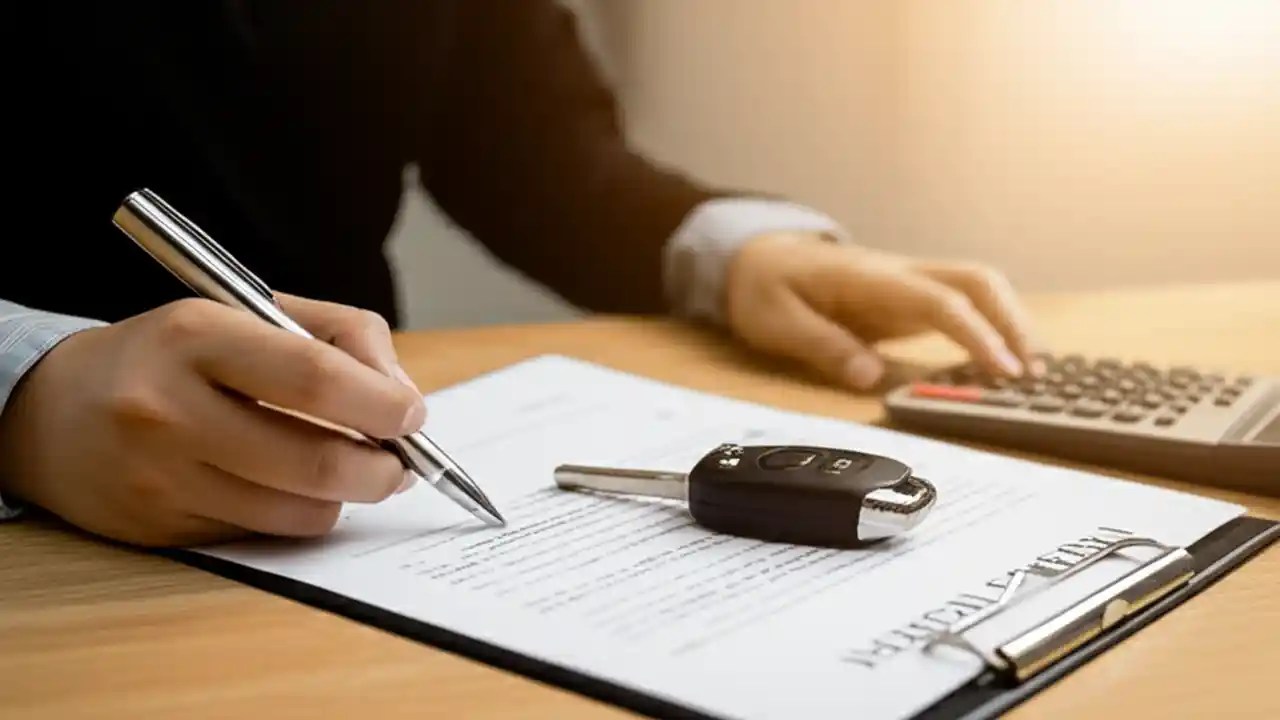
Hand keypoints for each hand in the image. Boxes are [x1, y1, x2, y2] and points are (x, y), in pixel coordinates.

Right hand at [0, 295, 424, 546]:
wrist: (50, 410)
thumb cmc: (173, 355)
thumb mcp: (247, 312)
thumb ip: (338, 335)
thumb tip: (404, 397)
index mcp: (197, 336)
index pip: (315, 377)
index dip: (382, 404)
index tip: (412, 415)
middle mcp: (170, 408)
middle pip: (315, 461)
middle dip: (383, 469)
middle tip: (401, 463)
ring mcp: (160, 477)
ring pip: (298, 512)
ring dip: (348, 498)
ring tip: (354, 473)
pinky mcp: (158, 529)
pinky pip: (263, 534)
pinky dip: (297, 515)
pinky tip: (290, 488)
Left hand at [724, 232, 1042, 389]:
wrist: (759, 255)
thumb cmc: (766, 286)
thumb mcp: (775, 320)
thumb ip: (821, 345)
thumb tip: (869, 376)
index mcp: (871, 278)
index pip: (940, 300)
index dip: (976, 334)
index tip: (1003, 369)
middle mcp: (900, 274)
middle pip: (978, 281)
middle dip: (1013, 322)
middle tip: (1032, 374)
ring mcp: (909, 283)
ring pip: (978, 288)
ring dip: (1009, 323)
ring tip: (1029, 372)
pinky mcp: (909, 297)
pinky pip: (962, 305)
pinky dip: (990, 327)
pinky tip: (1001, 360)